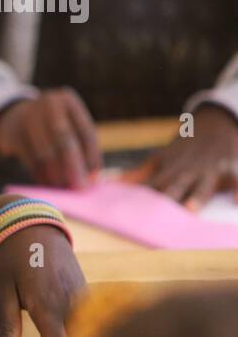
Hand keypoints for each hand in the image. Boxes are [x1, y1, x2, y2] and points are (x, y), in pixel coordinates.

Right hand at [0, 88, 100, 187]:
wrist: (13, 117)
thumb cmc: (51, 127)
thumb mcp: (68, 125)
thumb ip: (81, 146)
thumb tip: (92, 179)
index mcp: (68, 100)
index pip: (85, 131)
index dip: (92, 156)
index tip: (95, 178)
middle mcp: (48, 104)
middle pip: (64, 139)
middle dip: (74, 167)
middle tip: (80, 188)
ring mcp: (28, 117)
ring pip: (45, 153)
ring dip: (56, 175)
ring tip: (64, 188)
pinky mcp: (13, 134)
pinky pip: (30, 160)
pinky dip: (41, 175)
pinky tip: (48, 184)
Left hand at [122, 105, 237, 208]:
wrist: (214, 124)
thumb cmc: (184, 148)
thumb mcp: (161, 158)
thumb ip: (139, 173)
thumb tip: (111, 185)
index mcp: (170, 168)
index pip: (154, 185)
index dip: (144, 198)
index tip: (131, 212)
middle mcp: (189, 169)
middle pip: (176, 184)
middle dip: (168, 196)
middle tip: (159, 213)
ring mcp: (210, 169)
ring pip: (204, 183)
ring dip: (198, 195)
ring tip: (192, 209)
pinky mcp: (231, 166)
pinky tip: (237, 202)